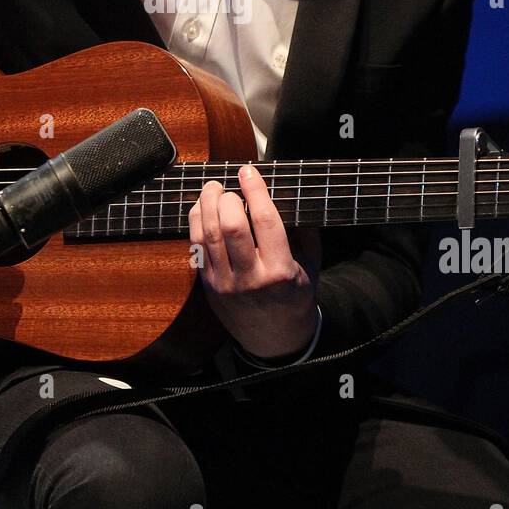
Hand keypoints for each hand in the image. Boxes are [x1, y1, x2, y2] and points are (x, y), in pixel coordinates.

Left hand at [188, 162, 321, 358]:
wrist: (275, 338)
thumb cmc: (295, 295)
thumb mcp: (312, 265)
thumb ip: (305, 230)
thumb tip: (289, 191)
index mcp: (281, 271)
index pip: (265, 221)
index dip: (255, 190)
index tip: (249, 170)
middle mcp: (251, 278)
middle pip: (231, 227)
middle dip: (227, 197)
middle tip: (229, 185)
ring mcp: (226, 284)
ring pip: (209, 235)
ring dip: (207, 205)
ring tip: (212, 188)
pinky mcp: (209, 286)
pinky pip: (196, 247)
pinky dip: (196, 222)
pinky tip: (202, 208)